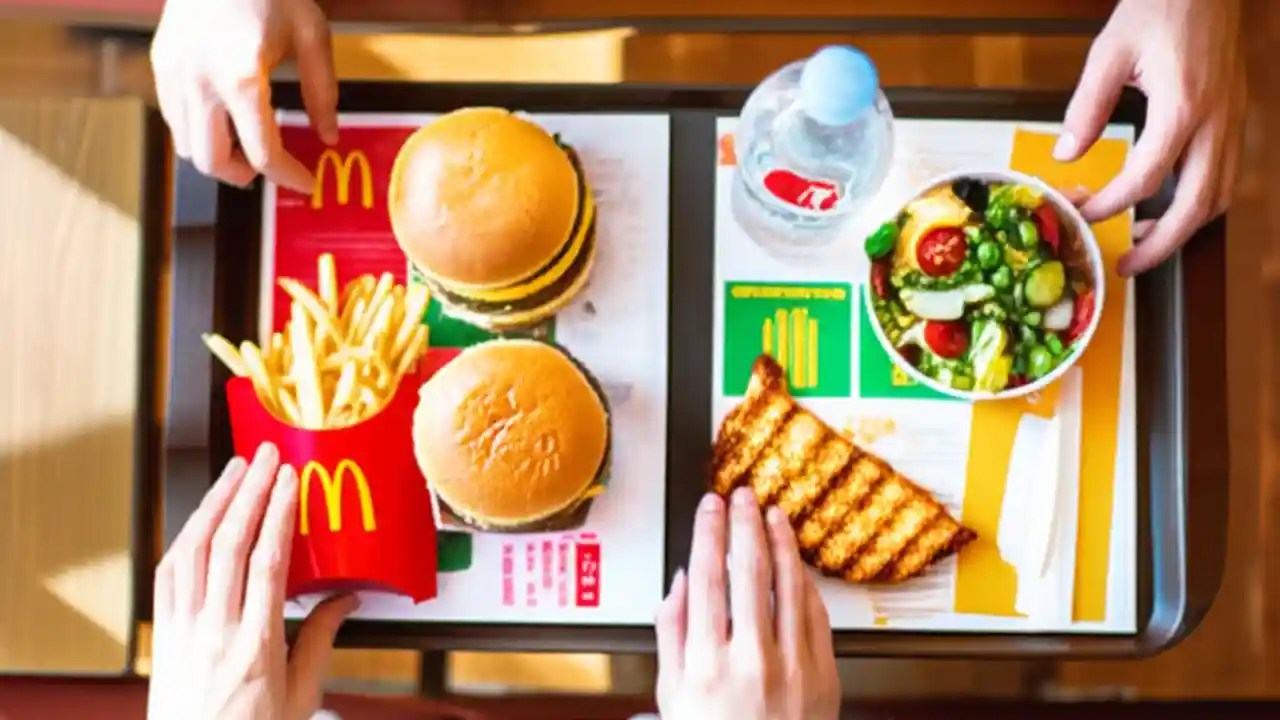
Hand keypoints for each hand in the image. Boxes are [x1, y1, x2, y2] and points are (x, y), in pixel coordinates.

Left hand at [148, 443, 358, 719]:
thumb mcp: (301, 693)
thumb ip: (322, 640)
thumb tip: (347, 599)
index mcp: (256, 647)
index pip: (266, 564)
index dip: (278, 514)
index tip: (289, 481)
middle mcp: (214, 632)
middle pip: (228, 545)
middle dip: (248, 491)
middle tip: (264, 456)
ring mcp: (184, 631)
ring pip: (193, 551)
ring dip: (214, 503)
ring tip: (234, 471)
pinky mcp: (166, 633)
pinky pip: (170, 573)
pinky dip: (186, 536)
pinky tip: (201, 516)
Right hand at [151, 0, 337, 191]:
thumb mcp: (313, 36)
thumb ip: (323, 91)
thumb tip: (328, 137)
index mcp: (242, 75)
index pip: (262, 151)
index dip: (288, 177)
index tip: (307, 183)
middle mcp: (199, 80)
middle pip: (211, 160)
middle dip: (244, 176)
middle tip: (270, 171)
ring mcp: (173, 72)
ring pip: (187, 145)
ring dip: (219, 156)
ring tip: (249, 145)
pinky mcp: (160, 63)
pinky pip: (174, 118)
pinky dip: (199, 131)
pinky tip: (225, 119)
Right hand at [655, 489, 840, 719]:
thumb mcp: (673, 693)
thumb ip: (672, 633)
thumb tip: (682, 581)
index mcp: (706, 663)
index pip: (707, 577)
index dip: (708, 532)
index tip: (709, 506)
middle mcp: (751, 660)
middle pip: (748, 571)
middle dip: (744, 524)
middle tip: (743, 495)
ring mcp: (792, 666)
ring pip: (788, 585)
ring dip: (781, 542)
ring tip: (773, 515)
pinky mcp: (824, 675)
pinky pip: (815, 614)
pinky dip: (804, 582)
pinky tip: (795, 563)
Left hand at [1055, 0, 1244, 275]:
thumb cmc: (1162, 5)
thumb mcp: (1109, 51)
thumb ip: (1086, 107)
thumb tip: (1065, 155)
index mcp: (1182, 107)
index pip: (1144, 179)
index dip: (1109, 205)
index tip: (1080, 212)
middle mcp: (1216, 122)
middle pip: (1196, 207)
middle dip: (1160, 245)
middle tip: (1125, 265)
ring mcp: (1232, 122)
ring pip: (1219, 198)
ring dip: (1182, 230)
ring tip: (1143, 243)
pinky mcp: (1235, 119)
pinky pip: (1224, 177)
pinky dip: (1197, 203)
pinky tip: (1165, 207)